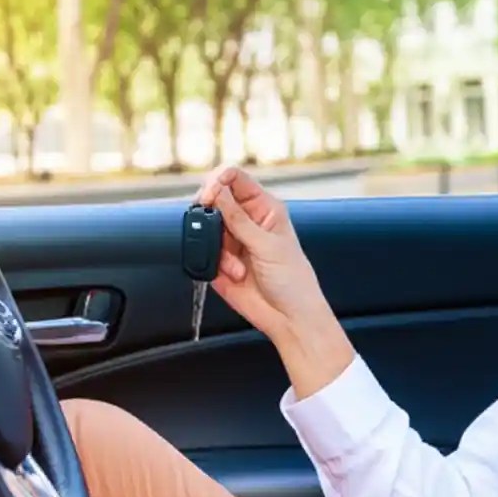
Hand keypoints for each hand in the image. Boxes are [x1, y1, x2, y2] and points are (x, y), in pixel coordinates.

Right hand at [196, 166, 353, 397]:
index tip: (209, 196)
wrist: (288, 318)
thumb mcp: (266, 244)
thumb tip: (216, 190)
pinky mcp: (220, 262)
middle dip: (211, 216)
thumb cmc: (292, 279)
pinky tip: (236, 275)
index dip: (217, 181)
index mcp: (264, 208)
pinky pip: (205, 253)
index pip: (234, 179)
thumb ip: (237, 218)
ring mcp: (232, 242)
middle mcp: (246, 222)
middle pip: (214, 201)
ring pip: (206, 229)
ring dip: (219, 248)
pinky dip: (217, 264)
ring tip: (238, 265)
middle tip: (215, 228)